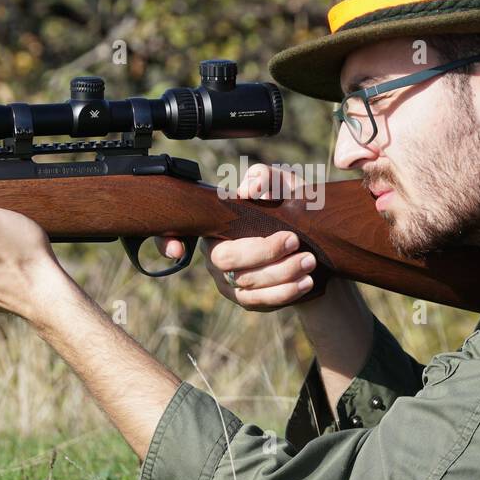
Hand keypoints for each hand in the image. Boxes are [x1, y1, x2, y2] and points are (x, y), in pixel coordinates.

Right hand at [155, 163, 317, 310]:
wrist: (314, 244)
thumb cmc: (290, 208)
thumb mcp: (283, 185)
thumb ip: (265, 177)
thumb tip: (250, 189)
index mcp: (214, 225)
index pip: (175, 232)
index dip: (166, 243)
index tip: (177, 250)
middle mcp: (215, 254)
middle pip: (225, 259)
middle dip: (261, 252)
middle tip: (293, 240)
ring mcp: (228, 281)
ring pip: (246, 284)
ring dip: (281, 274)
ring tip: (308, 261)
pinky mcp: (246, 300)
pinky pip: (260, 302)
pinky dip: (285, 293)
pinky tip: (305, 281)